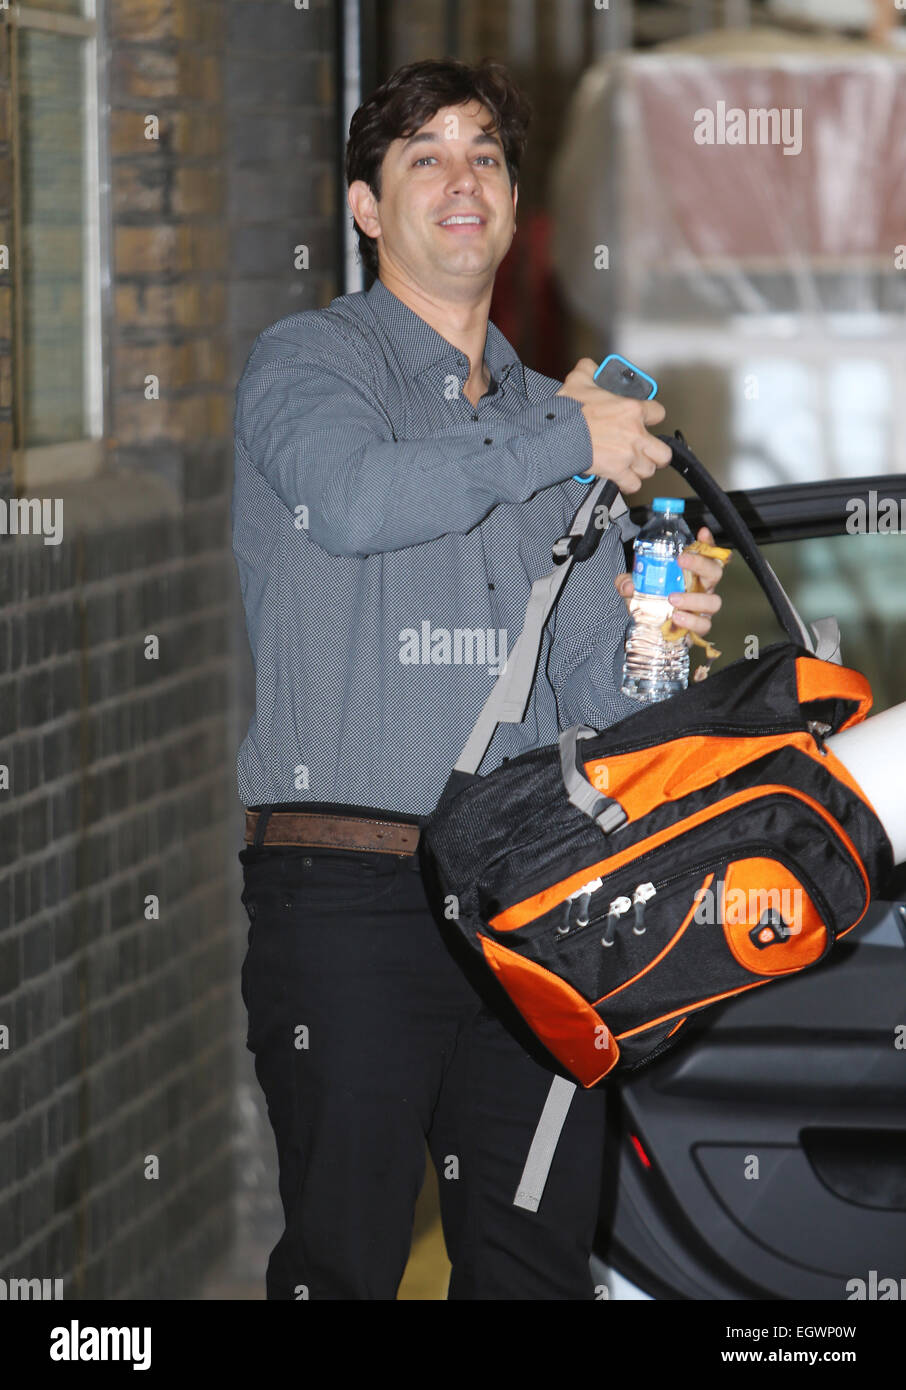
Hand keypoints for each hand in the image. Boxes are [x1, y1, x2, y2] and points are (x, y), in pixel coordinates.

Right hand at [556, 358, 672, 493]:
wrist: (556, 434)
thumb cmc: (568, 410)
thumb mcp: (578, 380)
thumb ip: (589, 369)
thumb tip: (590, 366)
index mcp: (631, 409)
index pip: (659, 413)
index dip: (652, 416)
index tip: (645, 419)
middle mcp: (635, 434)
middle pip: (663, 452)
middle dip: (657, 454)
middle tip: (648, 452)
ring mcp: (628, 455)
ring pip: (649, 469)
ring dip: (641, 468)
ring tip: (631, 466)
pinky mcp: (617, 472)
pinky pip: (633, 485)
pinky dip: (628, 484)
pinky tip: (622, 478)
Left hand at [615, 526, 724, 638]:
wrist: (651, 629)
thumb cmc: (651, 602)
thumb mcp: (636, 588)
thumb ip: (628, 582)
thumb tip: (628, 584)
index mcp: (691, 573)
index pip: (705, 554)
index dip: (707, 542)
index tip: (701, 533)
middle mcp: (701, 588)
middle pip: (714, 572)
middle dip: (700, 564)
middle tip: (681, 560)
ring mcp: (702, 608)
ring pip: (713, 601)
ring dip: (693, 599)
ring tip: (672, 599)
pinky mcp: (699, 626)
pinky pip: (703, 624)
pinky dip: (690, 621)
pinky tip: (677, 618)